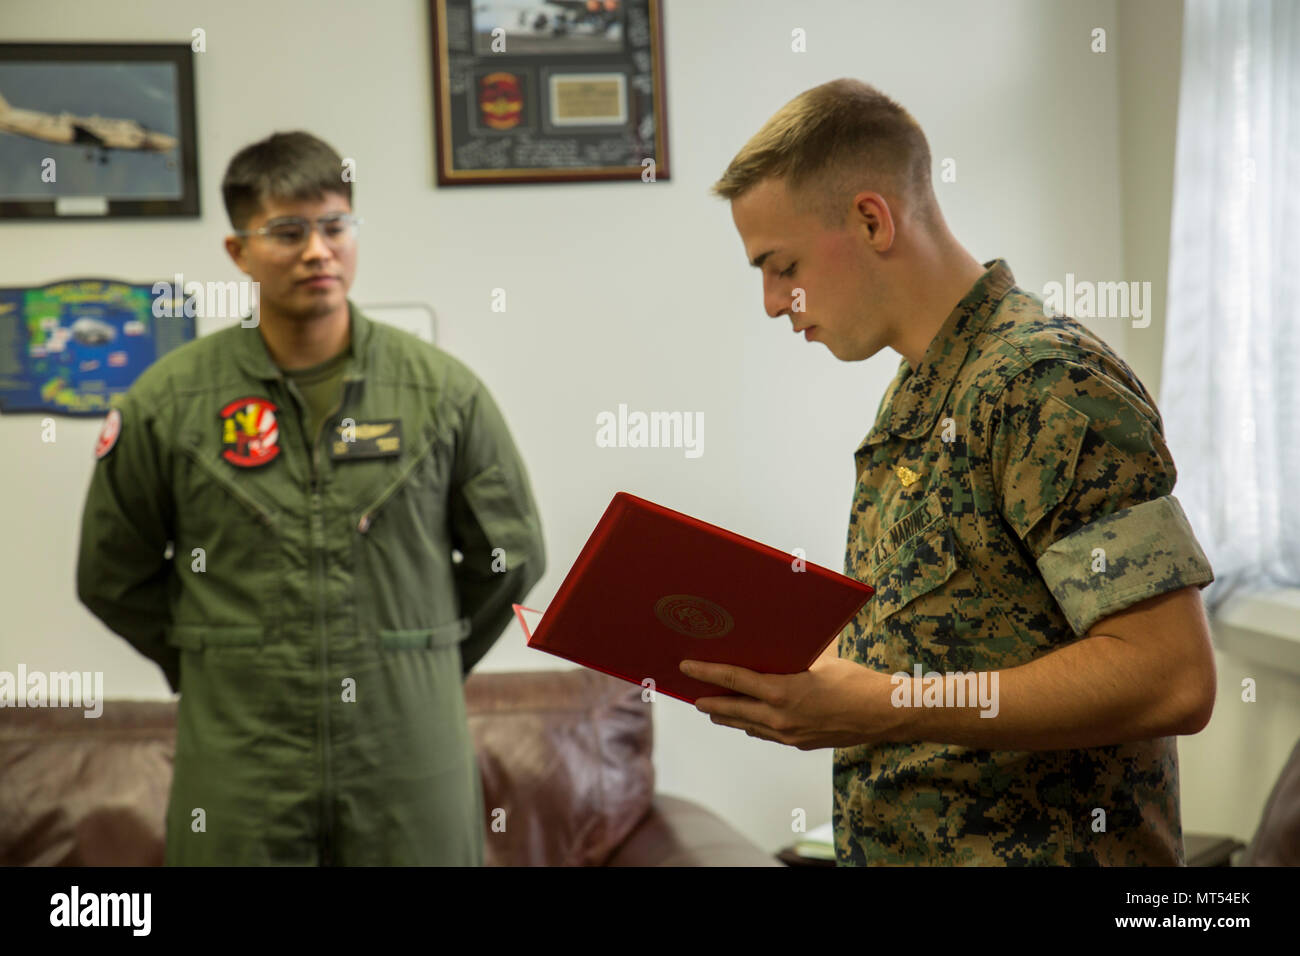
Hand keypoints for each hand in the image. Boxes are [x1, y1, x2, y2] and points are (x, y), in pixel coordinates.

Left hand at [678, 651, 903, 750]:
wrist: (883, 715)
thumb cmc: (855, 681)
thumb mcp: (821, 659)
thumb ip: (794, 654)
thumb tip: (778, 638)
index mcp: (782, 692)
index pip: (733, 681)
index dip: (706, 673)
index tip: (687, 667)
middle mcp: (780, 717)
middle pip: (732, 709)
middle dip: (710, 701)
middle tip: (692, 694)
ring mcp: (788, 734)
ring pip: (747, 725)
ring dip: (728, 716)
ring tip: (713, 708)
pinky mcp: (799, 743)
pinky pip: (766, 733)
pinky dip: (752, 724)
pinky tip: (748, 720)